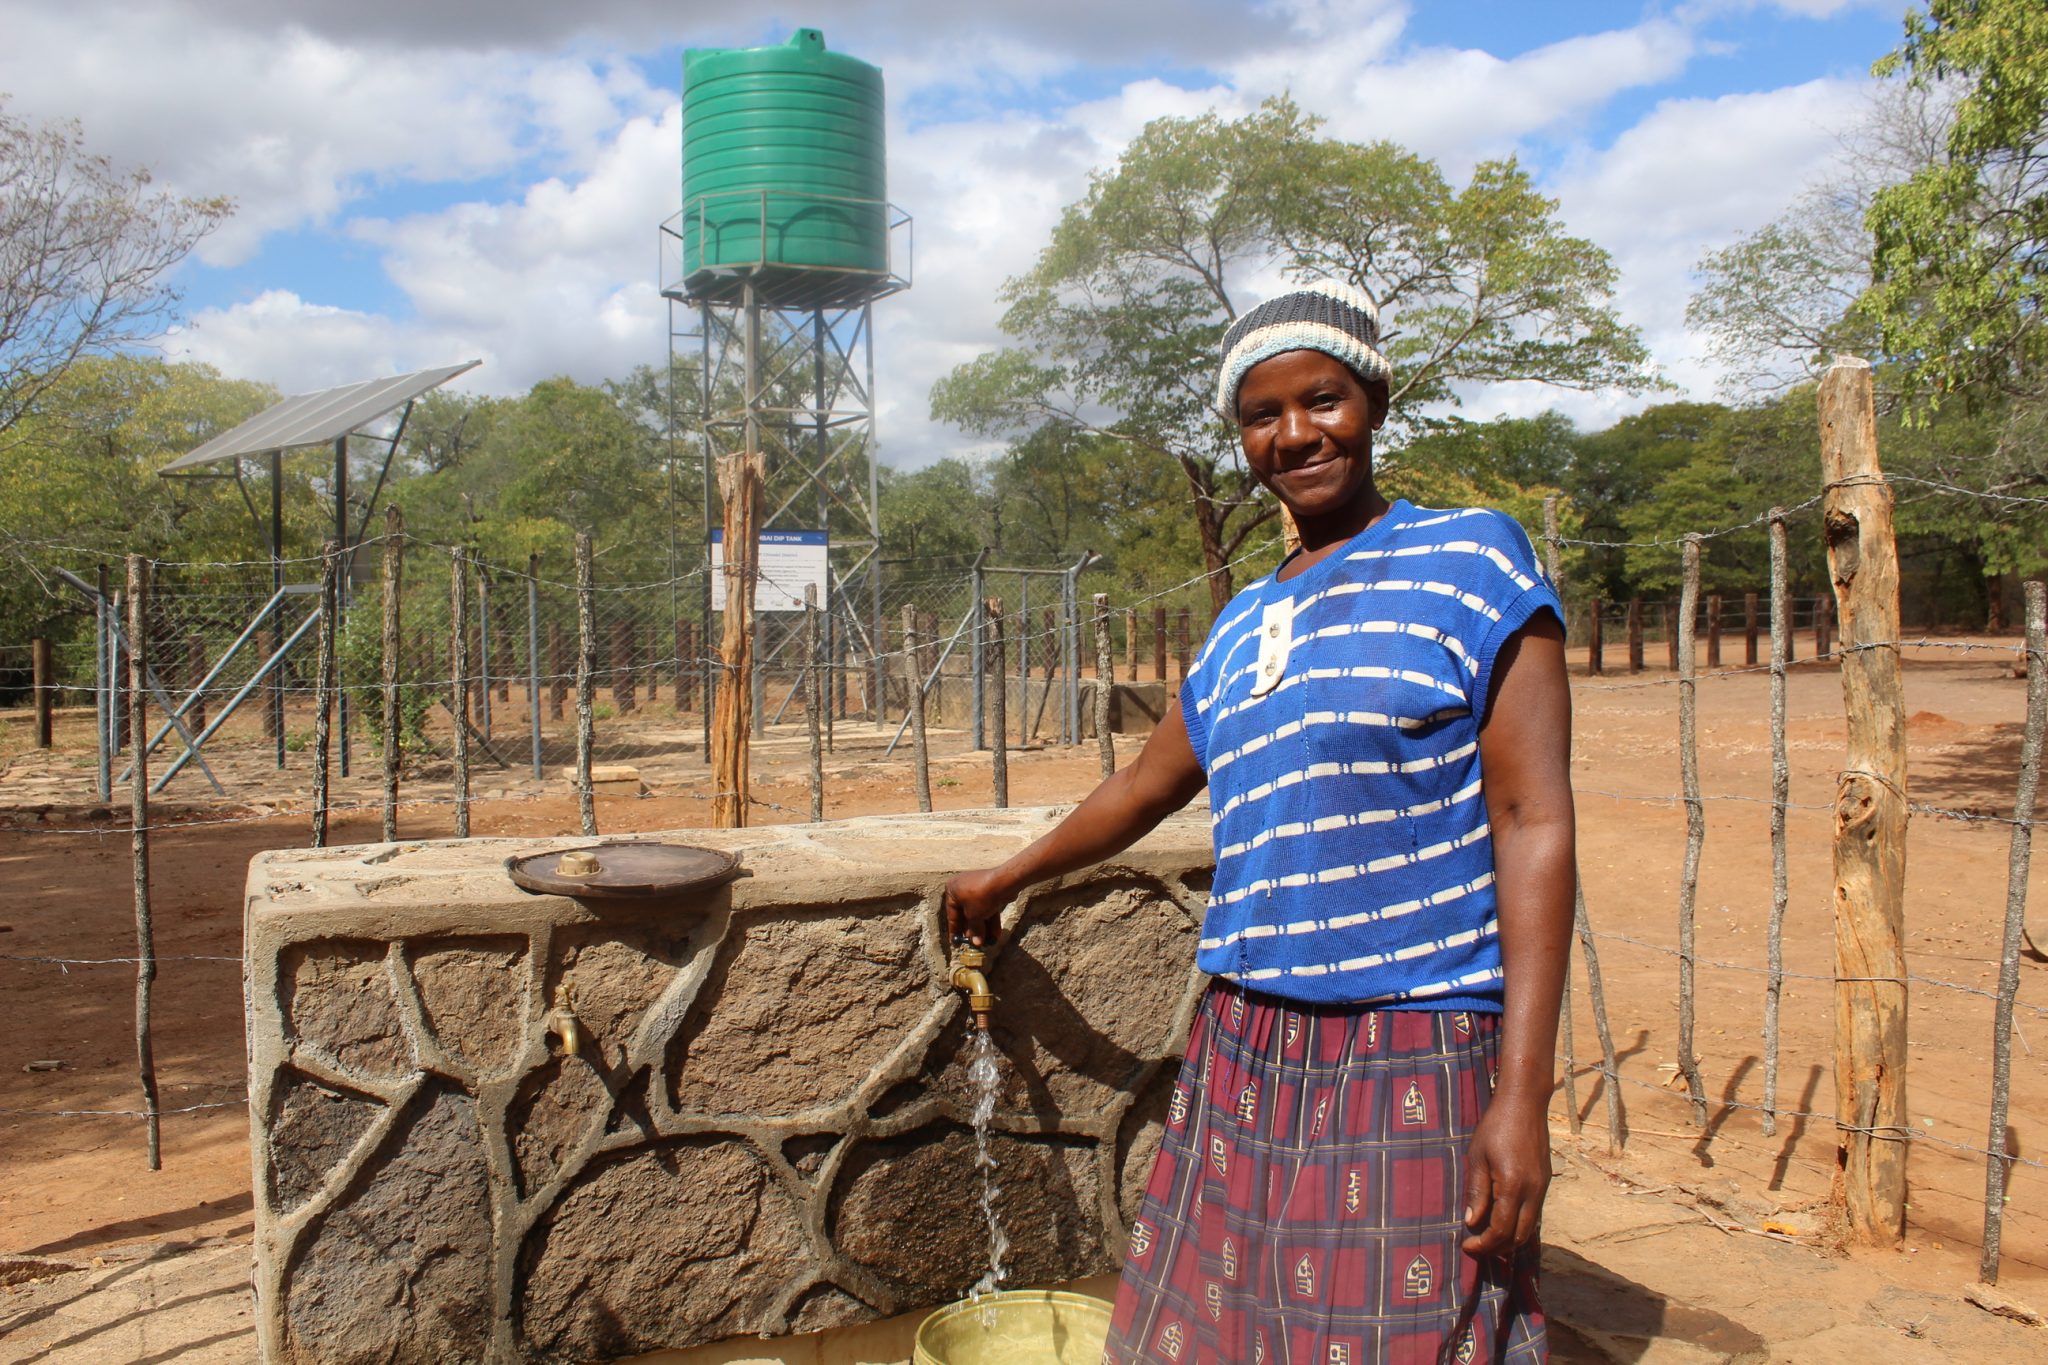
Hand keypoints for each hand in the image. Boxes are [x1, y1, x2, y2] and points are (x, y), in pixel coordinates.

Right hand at [943, 866, 1011, 945]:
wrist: (1003, 882)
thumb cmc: (981, 897)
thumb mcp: (974, 916)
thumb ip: (974, 930)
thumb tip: (976, 942)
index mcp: (952, 890)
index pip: (952, 915)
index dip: (955, 931)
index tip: (956, 944)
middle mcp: (962, 887)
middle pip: (966, 914)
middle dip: (973, 930)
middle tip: (976, 944)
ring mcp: (977, 888)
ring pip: (978, 911)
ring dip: (984, 927)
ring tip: (988, 942)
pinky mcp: (990, 890)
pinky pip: (988, 907)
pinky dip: (991, 919)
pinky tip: (996, 934)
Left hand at [1461, 1092, 1550, 1256]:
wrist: (1524, 1103)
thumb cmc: (1496, 1126)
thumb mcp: (1477, 1157)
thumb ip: (1476, 1192)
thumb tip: (1472, 1223)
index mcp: (1513, 1186)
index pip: (1501, 1230)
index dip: (1483, 1245)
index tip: (1466, 1247)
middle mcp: (1533, 1191)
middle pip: (1519, 1237)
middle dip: (1497, 1248)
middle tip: (1476, 1247)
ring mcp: (1543, 1188)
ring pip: (1530, 1228)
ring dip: (1510, 1239)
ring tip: (1487, 1237)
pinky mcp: (1545, 1182)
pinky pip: (1534, 1214)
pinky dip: (1519, 1225)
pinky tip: (1502, 1219)